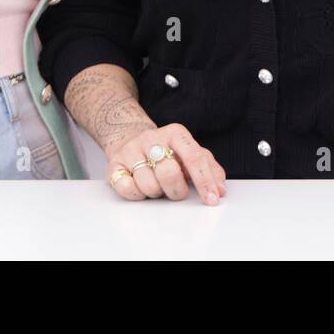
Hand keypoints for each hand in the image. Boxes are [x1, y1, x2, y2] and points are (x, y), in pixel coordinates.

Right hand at [103, 122, 226, 204]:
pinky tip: (139, 185)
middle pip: (170, 173)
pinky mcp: (114, 163)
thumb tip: (220, 189)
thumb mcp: (189, 152)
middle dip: (177, 191)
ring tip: (156, 184)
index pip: (195, 158)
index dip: (205, 181)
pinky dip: (136, 194)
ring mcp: (131, 150)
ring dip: (156, 193)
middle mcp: (152, 138)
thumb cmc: (165, 150)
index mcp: (175, 134)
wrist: (129, 138)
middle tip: (176, 190)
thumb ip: (209, 168)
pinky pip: (128, 189)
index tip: (212, 199)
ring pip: (149, 185)